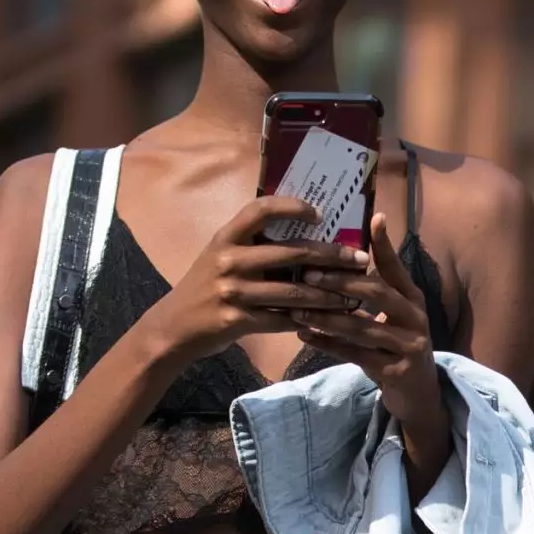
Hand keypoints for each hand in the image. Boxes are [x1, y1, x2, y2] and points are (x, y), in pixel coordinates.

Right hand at [151, 196, 365, 361]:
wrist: (173, 326)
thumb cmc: (205, 286)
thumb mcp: (220, 255)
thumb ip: (252, 243)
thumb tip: (302, 231)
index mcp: (226, 237)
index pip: (261, 210)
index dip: (293, 207)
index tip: (321, 213)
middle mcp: (229, 260)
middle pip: (292, 253)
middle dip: (332, 256)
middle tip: (360, 260)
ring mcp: (233, 291)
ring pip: (293, 291)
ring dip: (328, 295)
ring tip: (353, 296)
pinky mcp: (237, 320)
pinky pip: (281, 319)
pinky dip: (307, 320)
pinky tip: (327, 320)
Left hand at [292, 212, 445, 435]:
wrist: (418, 394)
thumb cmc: (396, 345)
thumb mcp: (392, 315)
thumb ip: (375, 290)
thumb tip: (340, 259)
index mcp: (412, 298)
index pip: (396, 267)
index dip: (384, 244)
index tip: (373, 218)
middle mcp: (415, 318)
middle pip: (377, 292)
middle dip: (340, 282)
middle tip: (308, 274)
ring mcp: (408, 345)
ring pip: (362, 327)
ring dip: (326, 317)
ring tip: (297, 309)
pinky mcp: (396, 371)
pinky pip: (356, 355)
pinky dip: (328, 344)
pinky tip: (304, 336)